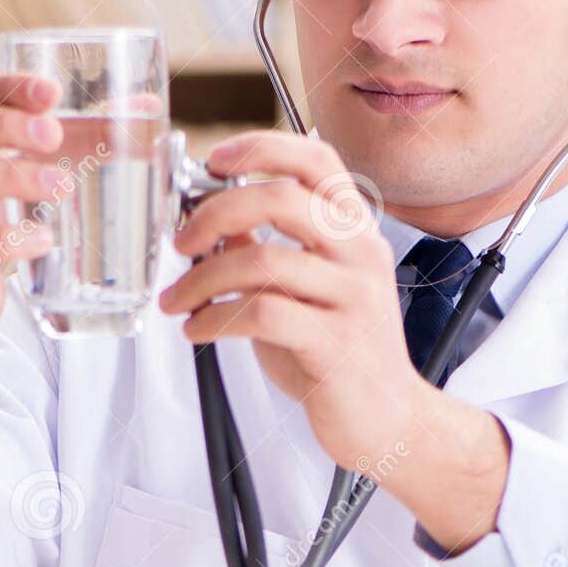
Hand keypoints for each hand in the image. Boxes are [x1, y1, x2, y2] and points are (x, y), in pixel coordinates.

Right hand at [0, 72, 67, 349]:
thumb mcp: (11, 172)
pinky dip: (4, 240)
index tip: (51, 93)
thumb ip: (67, 141)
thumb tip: (144, 112)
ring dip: (12, 177)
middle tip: (54, 136)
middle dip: (3, 125)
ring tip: (62, 186)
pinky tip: (43, 240)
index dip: (2, 88)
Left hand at [158, 128, 430, 476]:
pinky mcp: (336, 343)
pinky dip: (215, 318)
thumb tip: (211, 223)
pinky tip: (200, 330)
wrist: (388, 420)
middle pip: (280, 198)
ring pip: (261, 260)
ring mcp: (352, 297)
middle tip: (182, 242)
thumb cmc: (339, 356)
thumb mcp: (302, 292)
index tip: (216, 161)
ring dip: (202, 279)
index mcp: (354, 231)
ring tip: (179, 301)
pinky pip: (261, 314)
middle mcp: (359, 254)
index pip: (315, 159)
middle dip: (214, 214)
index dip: (262, 147)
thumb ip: (265, 252)